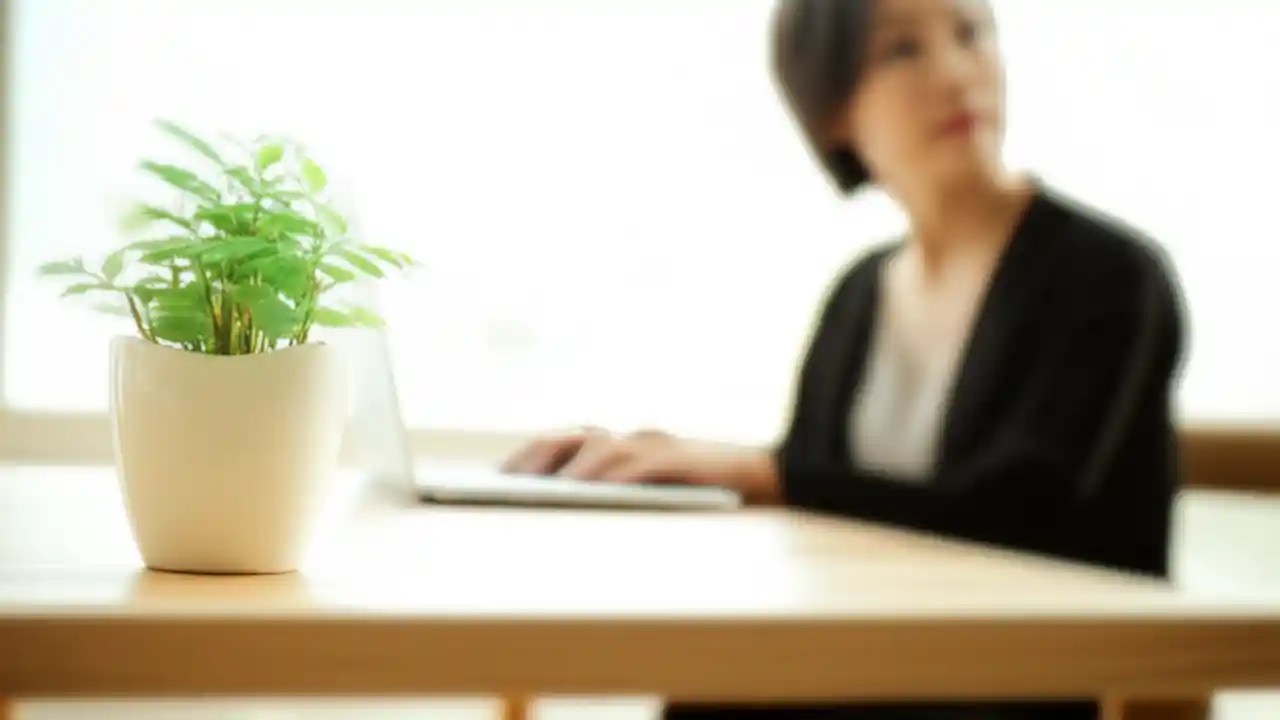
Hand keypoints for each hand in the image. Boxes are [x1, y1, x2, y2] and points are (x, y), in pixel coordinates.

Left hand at [501, 428, 780, 503]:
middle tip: (506, 483)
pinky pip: (640, 465)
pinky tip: (593, 491)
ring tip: (542, 490)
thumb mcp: (648, 494)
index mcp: (621, 445)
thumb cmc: (701, 492)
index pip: (563, 442)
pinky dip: (615, 476)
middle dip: (536, 459)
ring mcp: (656, 445)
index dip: (529, 456)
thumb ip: (612, 493)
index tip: (497, 478)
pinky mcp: (679, 458)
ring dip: (570, 469)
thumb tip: (558, 508)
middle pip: (572, 437)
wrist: (767, 478)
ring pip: (602, 447)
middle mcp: (633, 437)